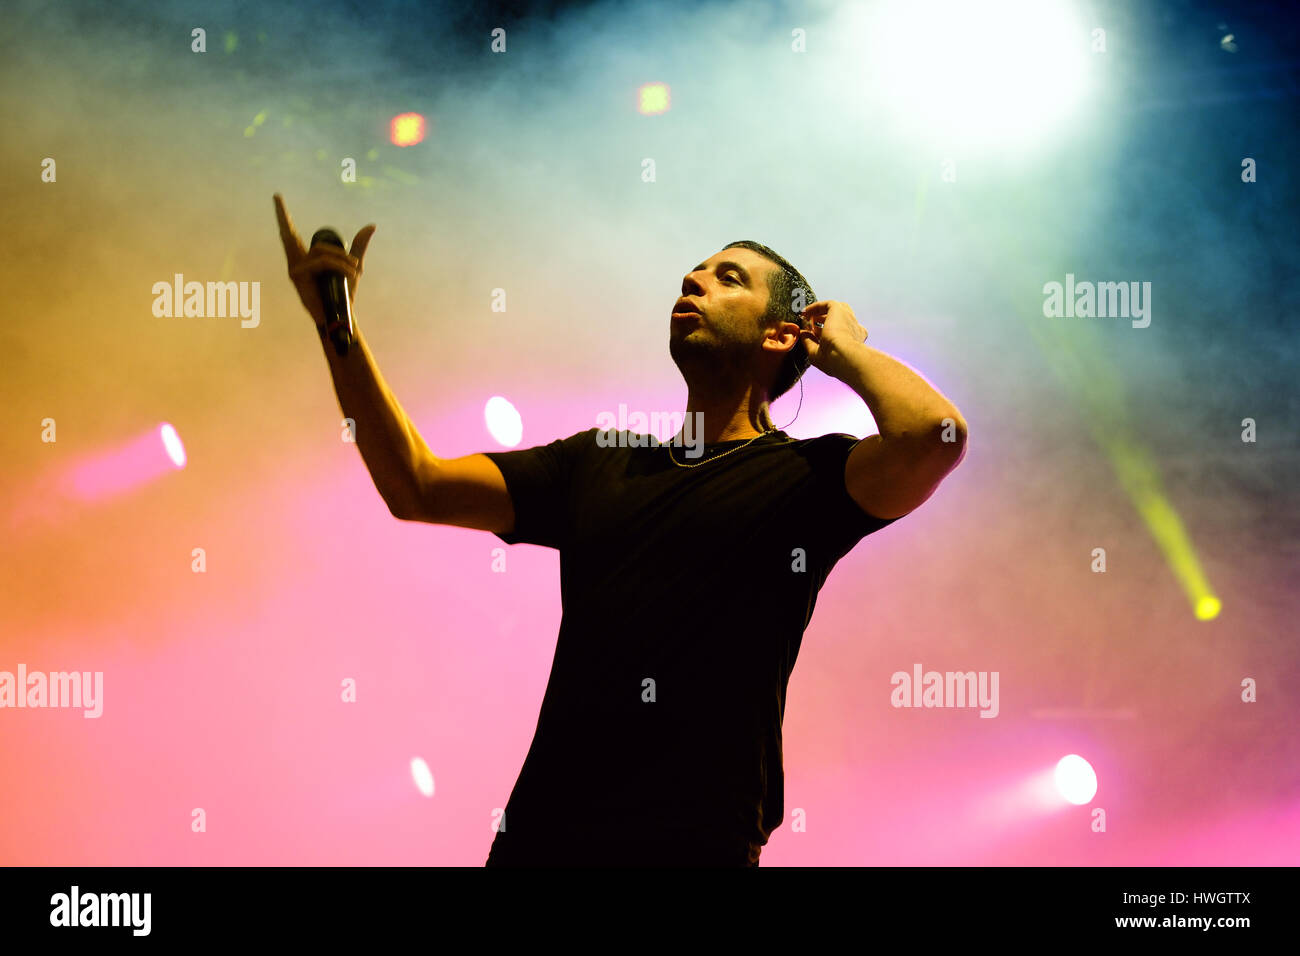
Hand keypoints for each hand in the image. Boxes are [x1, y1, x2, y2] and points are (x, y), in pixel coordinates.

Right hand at [273, 193, 375, 330]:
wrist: (341, 316)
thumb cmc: (344, 293)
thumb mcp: (354, 265)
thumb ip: (359, 245)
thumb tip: (371, 225)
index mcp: (304, 256)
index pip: (290, 232)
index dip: (283, 215)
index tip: (276, 196)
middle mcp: (295, 260)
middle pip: (289, 233)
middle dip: (282, 215)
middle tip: (277, 197)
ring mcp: (294, 268)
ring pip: (320, 251)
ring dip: (342, 258)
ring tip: (355, 269)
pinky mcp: (298, 276)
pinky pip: (322, 262)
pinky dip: (340, 265)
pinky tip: (351, 273)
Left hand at [797, 300, 866, 372]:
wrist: (844, 356)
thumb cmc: (834, 361)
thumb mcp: (817, 354)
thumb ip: (809, 342)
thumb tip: (803, 333)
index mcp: (854, 340)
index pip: (841, 332)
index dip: (826, 332)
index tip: (813, 335)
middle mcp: (854, 328)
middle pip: (840, 318)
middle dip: (825, 320)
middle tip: (811, 325)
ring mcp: (848, 318)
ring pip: (836, 309)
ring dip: (820, 312)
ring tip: (807, 316)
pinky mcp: (840, 310)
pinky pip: (827, 304)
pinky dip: (815, 307)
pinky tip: (805, 313)